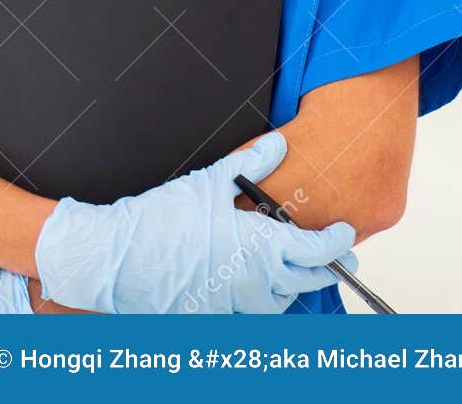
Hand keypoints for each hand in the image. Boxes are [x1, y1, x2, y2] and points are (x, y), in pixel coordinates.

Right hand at [35, 131, 356, 313]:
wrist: (118, 258)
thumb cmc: (160, 219)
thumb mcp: (207, 183)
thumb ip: (250, 165)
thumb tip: (279, 143)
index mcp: (260, 248)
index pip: (316, 250)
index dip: (336, 241)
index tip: (343, 233)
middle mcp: (254, 282)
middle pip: (306, 283)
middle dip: (325, 270)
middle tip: (336, 262)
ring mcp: (234, 305)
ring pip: (279, 305)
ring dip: (290, 289)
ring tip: (291, 275)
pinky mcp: (212, 317)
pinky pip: (245, 314)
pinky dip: (255, 301)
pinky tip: (249, 287)